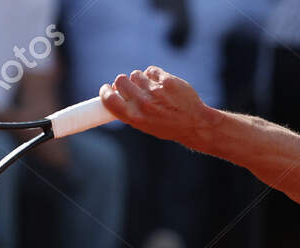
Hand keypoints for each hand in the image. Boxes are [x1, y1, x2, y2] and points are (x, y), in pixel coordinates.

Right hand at [99, 67, 213, 148]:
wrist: (194, 123)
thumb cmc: (167, 126)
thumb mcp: (144, 125)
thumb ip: (129, 110)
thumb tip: (114, 93)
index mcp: (135, 117)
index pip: (109, 99)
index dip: (105, 92)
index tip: (106, 89)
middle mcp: (144, 104)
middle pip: (120, 81)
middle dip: (122, 82)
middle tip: (130, 87)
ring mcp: (156, 91)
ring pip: (136, 74)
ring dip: (139, 79)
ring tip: (150, 89)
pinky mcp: (167, 80)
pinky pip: (151, 70)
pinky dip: (153, 75)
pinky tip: (160, 84)